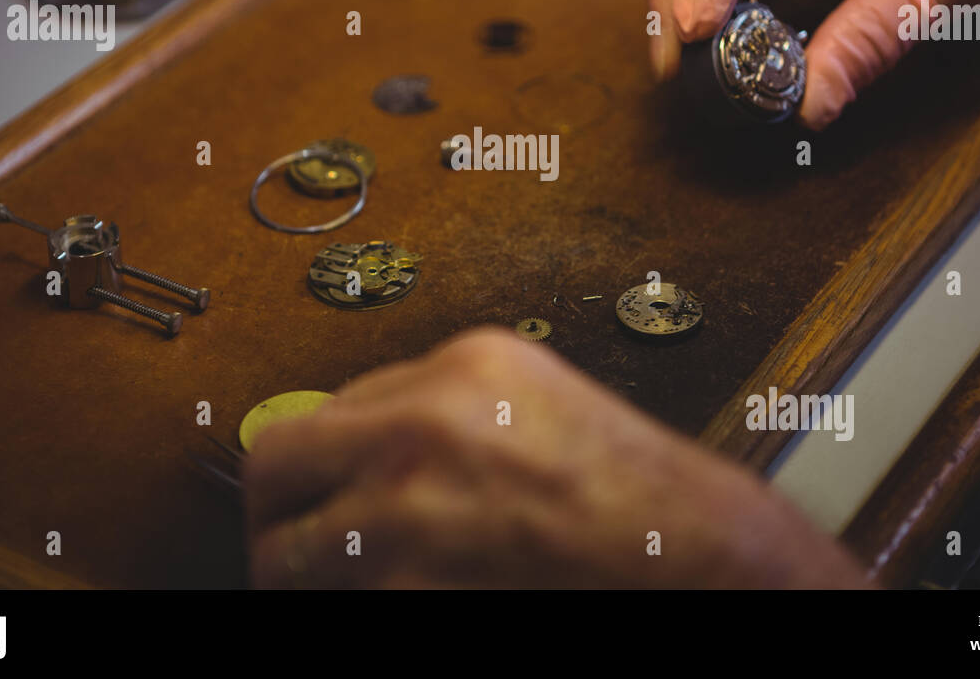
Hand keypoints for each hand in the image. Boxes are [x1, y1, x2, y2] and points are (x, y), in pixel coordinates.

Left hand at [245, 327, 868, 587]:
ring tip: (364, 587)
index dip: (319, 467)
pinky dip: (355, 609)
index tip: (320, 496)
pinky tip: (408, 603)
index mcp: (456, 369)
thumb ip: (440, 411)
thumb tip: (355, 443)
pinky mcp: (408, 601)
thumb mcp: (538, 404)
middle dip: (281, 515)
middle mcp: (417, 432)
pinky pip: (335, 608)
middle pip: (272, 469)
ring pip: (283, 561)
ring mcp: (407, 521)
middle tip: (303, 549)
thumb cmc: (644, 498)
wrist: (706, 565)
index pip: (320, 410)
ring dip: (310, 580)